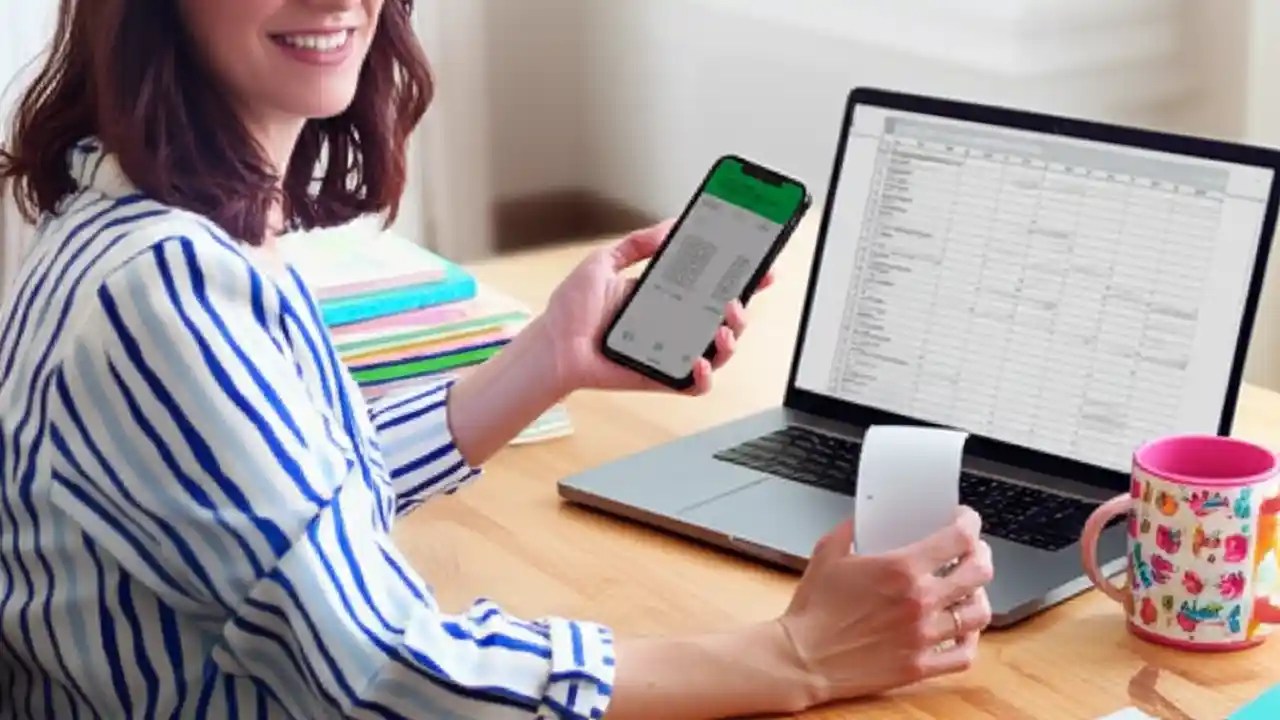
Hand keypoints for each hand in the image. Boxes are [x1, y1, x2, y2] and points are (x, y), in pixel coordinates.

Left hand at [541, 220, 773, 395]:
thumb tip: (670, 225)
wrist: (552, 345)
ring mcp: (671, 352)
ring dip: (730, 340)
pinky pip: (695, 384)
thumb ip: (638, 243)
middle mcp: (674, 325)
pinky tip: (699, 361)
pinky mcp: (661, 378)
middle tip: (737, 298)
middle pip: (724, 319)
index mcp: (665, 296)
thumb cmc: (571, 310)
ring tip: (724, 327)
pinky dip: (705, 376)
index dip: (741, 278)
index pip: (712, 286)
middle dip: (743, 309)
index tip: (761, 266)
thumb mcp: (605, 262)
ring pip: (719, 352)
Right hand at [777, 508, 993, 706]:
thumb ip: (852, 529)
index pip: (958, 538)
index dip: (969, 523)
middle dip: (980, 555)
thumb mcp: (827, 552)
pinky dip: (969, 639)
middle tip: (972, 552)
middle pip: (980, 572)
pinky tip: (960, 630)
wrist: (803, 657)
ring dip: (978, 596)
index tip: (965, 520)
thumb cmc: (814, 609)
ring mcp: (924, 635)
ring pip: (979, 613)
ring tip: (969, 591)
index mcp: (901, 568)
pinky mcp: (920, 665)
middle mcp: (921, 600)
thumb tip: (866, 518)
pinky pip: (965, 654)